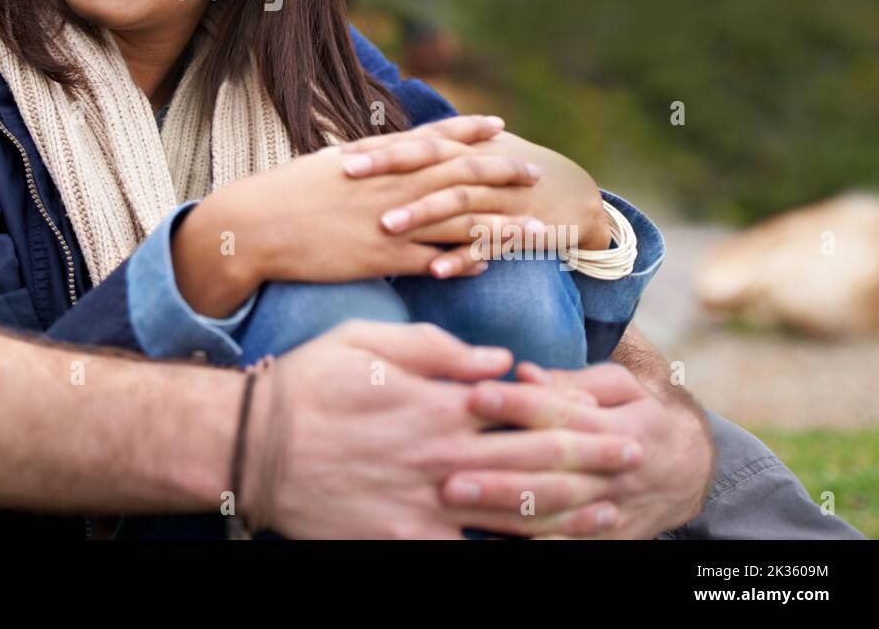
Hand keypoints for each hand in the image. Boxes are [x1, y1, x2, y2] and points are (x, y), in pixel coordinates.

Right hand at [175, 116, 535, 315]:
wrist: (256, 226)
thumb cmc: (287, 192)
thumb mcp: (329, 163)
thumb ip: (364, 159)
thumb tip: (383, 152)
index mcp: (379, 159)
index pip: (435, 138)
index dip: (470, 131)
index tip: (500, 126)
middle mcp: (393, 186)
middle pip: (461, 176)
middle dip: (502, 174)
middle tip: (534, 173)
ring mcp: (391, 223)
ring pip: (460, 222)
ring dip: (502, 224)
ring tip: (536, 228)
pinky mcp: (383, 259)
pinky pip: (435, 261)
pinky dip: (466, 262)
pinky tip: (490, 264)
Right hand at [242, 321, 639, 538]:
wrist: (256, 445)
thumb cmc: (310, 382)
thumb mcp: (367, 340)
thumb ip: (438, 348)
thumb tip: (501, 359)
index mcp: (439, 400)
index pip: (522, 405)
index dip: (571, 408)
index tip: (607, 409)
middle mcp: (444, 452)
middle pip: (534, 458)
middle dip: (591, 457)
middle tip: (634, 455)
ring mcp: (429, 502)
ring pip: (517, 510)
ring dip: (571, 509)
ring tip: (613, 508)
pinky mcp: (409, 540)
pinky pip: (474, 552)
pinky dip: (517, 552)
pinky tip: (550, 551)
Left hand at [346, 128, 614, 265]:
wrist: (572, 194)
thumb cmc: (504, 175)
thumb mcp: (468, 157)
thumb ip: (423, 156)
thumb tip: (367, 156)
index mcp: (460, 150)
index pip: (412, 141)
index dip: (377, 145)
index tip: (336, 152)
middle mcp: (476, 168)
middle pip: (428, 162)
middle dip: (388, 166)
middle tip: (346, 173)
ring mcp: (496, 199)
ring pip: (455, 202)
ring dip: (421, 213)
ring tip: (384, 226)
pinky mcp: (515, 230)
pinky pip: (486, 245)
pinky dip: (462, 257)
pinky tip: (436, 272)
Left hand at [442, 362, 712, 538]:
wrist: (690, 472)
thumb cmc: (641, 414)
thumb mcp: (620, 386)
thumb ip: (573, 381)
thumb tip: (525, 372)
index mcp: (618, 427)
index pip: (561, 413)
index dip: (518, 403)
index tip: (476, 393)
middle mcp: (613, 472)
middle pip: (551, 470)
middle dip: (500, 466)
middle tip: (451, 464)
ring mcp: (610, 512)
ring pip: (552, 513)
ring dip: (503, 508)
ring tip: (455, 498)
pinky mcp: (607, 541)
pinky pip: (566, 545)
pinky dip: (532, 545)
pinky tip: (489, 540)